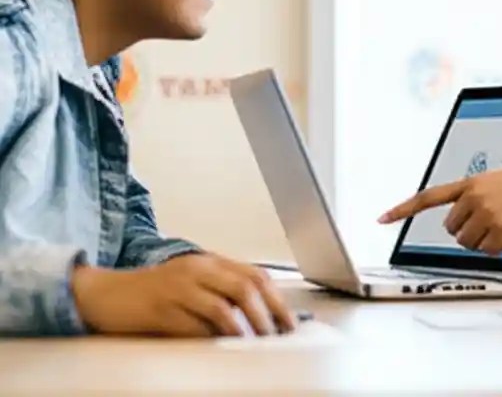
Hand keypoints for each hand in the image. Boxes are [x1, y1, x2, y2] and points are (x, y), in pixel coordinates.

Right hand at [71, 253, 296, 336]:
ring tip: (253, 344)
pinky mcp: (160, 310)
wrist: (104, 293)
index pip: (255, 274)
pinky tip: (221, 347)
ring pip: (223, 308)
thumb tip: (263, 313)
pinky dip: (212, 339)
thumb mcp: (193, 282)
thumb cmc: (154, 292)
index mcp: (209, 262)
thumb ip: (223, 290)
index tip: (289, 322)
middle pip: (246, 288)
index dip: (277, 299)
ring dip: (243, 330)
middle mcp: (196, 270)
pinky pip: (194, 327)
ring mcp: (177, 288)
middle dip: (267, 316)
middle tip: (276, 337)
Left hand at [378, 162, 501, 254]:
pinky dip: (500, 247)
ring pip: (467, 243)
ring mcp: (485, 212)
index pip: (429, 196)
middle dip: (468, 232)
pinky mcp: (498, 228)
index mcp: (471, 182)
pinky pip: (487, 250)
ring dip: (484, 241)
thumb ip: (476, 197)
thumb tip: (463, 225)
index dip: (403, 208)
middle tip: (490, 224)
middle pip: (451, 229)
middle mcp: (473, 196)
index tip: (383, 218)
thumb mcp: (499, 181)